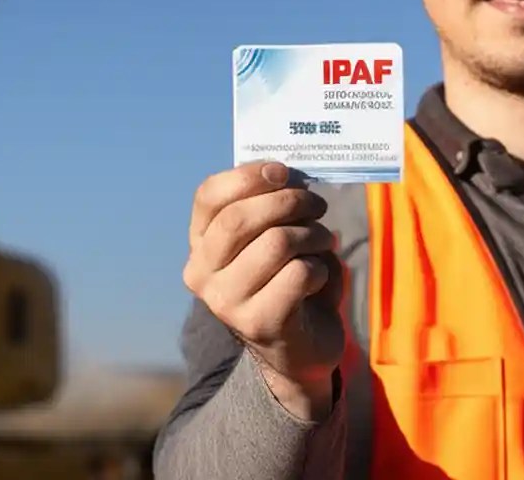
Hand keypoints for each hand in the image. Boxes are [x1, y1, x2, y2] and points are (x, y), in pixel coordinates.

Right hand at [183, 161, 345, 417]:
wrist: (298, 350)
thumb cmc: (286, 280)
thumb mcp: (270, 237)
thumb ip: (269, 205)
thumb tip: (287, 174)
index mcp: (200, 244)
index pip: (209, 196)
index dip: (247, 176)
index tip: (284, 172)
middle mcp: (202, 274)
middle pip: (240, 218)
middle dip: (289, 202)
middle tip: (318, 206)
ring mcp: (226, 302)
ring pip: (276, 243)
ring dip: (313, 235)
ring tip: (324, 242)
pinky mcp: (258, 323)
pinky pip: (299, 274)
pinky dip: (320, 268)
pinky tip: (319, 278)